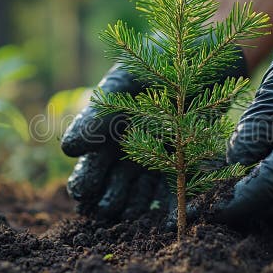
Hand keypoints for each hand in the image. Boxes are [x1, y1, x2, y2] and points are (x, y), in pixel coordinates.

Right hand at [61, 51, 248, 219]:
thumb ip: (98, 114)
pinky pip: (178, 188)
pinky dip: (172, 205)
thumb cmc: (156, 59)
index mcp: (108, 132)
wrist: (204, 51)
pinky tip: (166, 221)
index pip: (91, 165)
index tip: (82, 193)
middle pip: (114, 183)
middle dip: (108, 199)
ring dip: (134, 206)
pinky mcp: (188, 161)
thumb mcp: (123, 81)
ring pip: (141, 191)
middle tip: (104, 212)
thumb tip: (68, 149)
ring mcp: (159, 156)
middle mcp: (130, 149)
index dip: (85, 181)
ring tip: (127, 216)